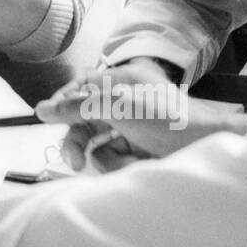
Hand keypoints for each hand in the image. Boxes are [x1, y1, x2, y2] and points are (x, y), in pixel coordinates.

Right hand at [36, 60, 246, 172]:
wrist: (205, 146)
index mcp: (121, 80)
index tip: (48, 118)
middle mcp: (124, 101)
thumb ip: (77, 107)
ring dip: (104, 158)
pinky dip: (118, 165)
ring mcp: (132, 126)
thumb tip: (42, 109)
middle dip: (79, 142)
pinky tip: (133, 166)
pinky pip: (114, 159)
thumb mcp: (117, 107)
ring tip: (122, 164)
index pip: (81, 88)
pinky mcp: (139, 149)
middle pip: (84, 121)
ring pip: (97, 144)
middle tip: (74, 161)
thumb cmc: (166, 119)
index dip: (63, 104)